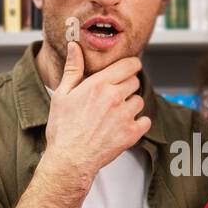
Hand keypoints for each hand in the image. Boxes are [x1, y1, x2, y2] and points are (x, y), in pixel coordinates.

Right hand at [43, 42, 151, 183]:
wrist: (70, 160)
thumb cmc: (63, 129)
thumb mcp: (61, 95)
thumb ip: (72, 69)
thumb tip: (74, 47)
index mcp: (98, 84)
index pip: (128, 65)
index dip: (132, 65)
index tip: (132, 67)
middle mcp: (114, 97)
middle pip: (134, 82)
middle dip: (127, 86)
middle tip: (116, 96)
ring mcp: (125, 116)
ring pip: (139, 101)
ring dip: (132, 105)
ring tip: (116, 114)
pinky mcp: (131, 133)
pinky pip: (145, 121)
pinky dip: (139, 123)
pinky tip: (124, 126)